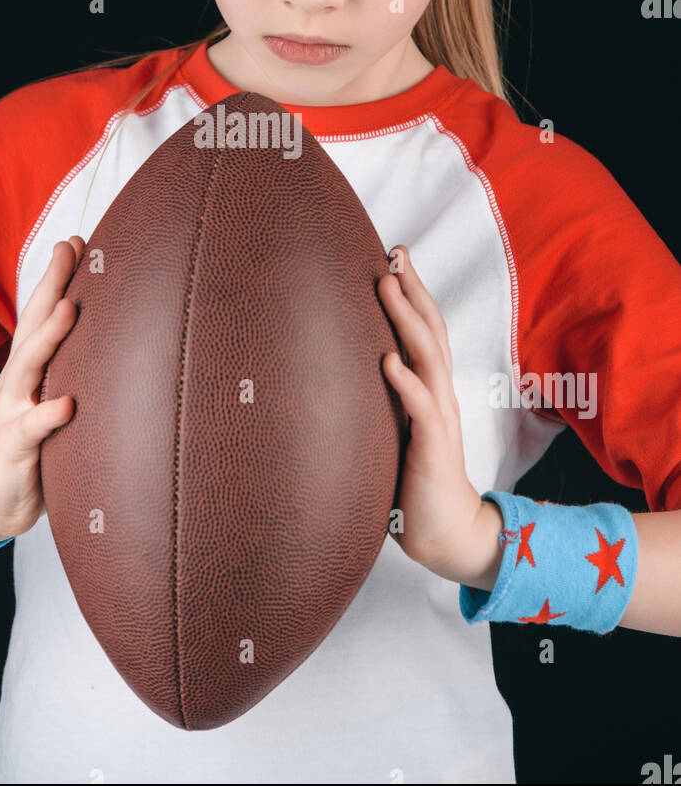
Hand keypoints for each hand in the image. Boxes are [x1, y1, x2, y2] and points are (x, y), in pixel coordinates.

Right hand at [0, 237, 84, 544]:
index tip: (77, 239)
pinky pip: (32, 429)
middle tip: (70, 249)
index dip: (59, 276)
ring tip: (71, 307)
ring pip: (31, 366)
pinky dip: (48, 415)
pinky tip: (66, 404)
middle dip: (52, 285)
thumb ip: (78, 372)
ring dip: (50, 336)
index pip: (45, 313)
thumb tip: (125, 340)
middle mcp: (20, 381)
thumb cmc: (34, 443)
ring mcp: (14, 410)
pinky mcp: (15, 447)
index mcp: (33, 368)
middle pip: (35, 324)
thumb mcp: (55, 399)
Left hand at [379, 246, 502, 588]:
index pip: (424, 330)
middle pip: (430, 330)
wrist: (445, 534)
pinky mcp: (434, 448)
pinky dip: (406, 382)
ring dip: (406, 320)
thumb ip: (379, 401)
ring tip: (387, 286)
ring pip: (428, 358)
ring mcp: (439, 419)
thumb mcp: (392, 430)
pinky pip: (422, 409)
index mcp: (429, 389)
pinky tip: (388, 361)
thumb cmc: (413, 482)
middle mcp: (438, 395)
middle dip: (413, 289)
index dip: (412, 292)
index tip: (393, 257)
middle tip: (397, 251)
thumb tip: (339, 373)